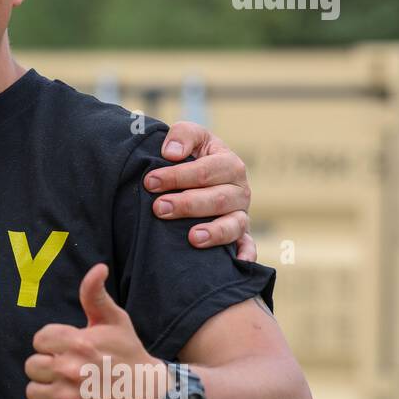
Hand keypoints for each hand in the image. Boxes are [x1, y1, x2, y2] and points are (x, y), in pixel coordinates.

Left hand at [24, 264, 163, 398]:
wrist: (152, 397)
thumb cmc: (129, 355)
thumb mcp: (116, 321)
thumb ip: (96, 295)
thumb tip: (97, 268)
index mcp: (79, 343)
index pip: (39, 340)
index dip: (52, 343)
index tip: (68, 348)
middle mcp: (71, 372)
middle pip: (31, 366)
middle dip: (47, 365)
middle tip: (67, 368)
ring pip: (33, 392)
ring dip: (47, 390)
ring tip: (68, 387)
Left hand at [144, 121, 256, 260]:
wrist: (200, 176)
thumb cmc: (192, 156)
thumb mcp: (190, 137)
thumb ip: (183, 135)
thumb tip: (172, 153)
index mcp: (229, 164)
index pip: (205, 170)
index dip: (177, 176)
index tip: (150, 182)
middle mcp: (240, 190)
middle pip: (217, 199)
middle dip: (187, 204)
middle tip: (159, 208)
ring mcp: (241, 214)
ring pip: (233, 224)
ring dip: (214, 232)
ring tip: (192, 237)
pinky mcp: (241, 235)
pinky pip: (248, 247)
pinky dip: (246, 255)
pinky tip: (237, 262)